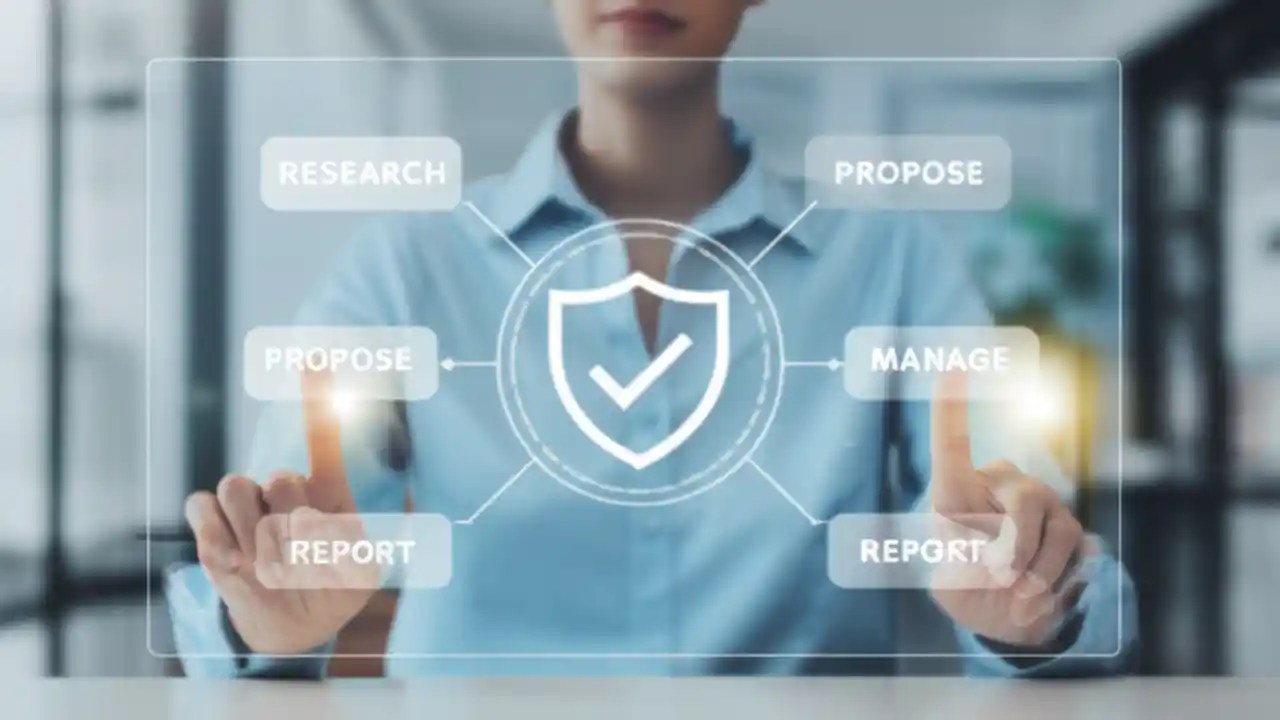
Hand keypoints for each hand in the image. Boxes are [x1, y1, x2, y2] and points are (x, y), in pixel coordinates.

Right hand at [183, 371, 376, 653]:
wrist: (294, 624)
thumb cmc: (334, 587)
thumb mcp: (370, 565)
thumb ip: (390, 536)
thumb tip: (418, 509)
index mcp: (327, 489)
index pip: (321, 432)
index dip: (317, 392)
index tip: (316, 353)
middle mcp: (286, 489)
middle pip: (279, 477)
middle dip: (289, 523)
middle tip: (299, 559)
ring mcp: (246, 506)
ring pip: (237, 489)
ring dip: (255, 536)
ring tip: (271, 566)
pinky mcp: (212, 526)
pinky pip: (202, 508)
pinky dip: (218, 538)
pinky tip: (238, 566)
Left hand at [927, 372, 1093, 648]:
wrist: (1001, 613)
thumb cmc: (966, 583)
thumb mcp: (952, 582)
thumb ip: (971, 569)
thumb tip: (1005, 562)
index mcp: (957, 489)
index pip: (951, 444)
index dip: (952, 406)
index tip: (951, 365)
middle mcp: (1002, 483)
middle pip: (1023, 501)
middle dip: (1015, 548)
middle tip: (1000, 577)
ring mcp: (1041, 500)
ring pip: (1056, 530)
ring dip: (1035, 573)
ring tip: (1013, 589)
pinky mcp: (1070, 525)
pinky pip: (1076, 549)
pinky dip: (1056, 580)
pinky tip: (1037, 587)